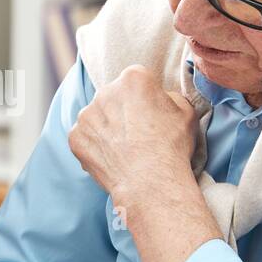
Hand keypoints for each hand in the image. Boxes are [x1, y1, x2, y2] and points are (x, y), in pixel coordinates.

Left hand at [67, 65, 197, 207]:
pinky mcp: (75, 137)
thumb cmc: (172, 147)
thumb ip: (170, 97)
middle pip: (113, 96)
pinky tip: (112, 158)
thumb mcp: (186, 112)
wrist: (151, 183)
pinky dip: (95, 146)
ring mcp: (86, 115)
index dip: (145, 97)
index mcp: (133, 78)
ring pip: (97, 117)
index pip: (136, 80)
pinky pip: (85, 137)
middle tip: (137, 134)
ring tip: (125, 149)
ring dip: (107, 128)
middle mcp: (105, 91)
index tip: (151, 115)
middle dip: (123, 110)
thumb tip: (161, 99)